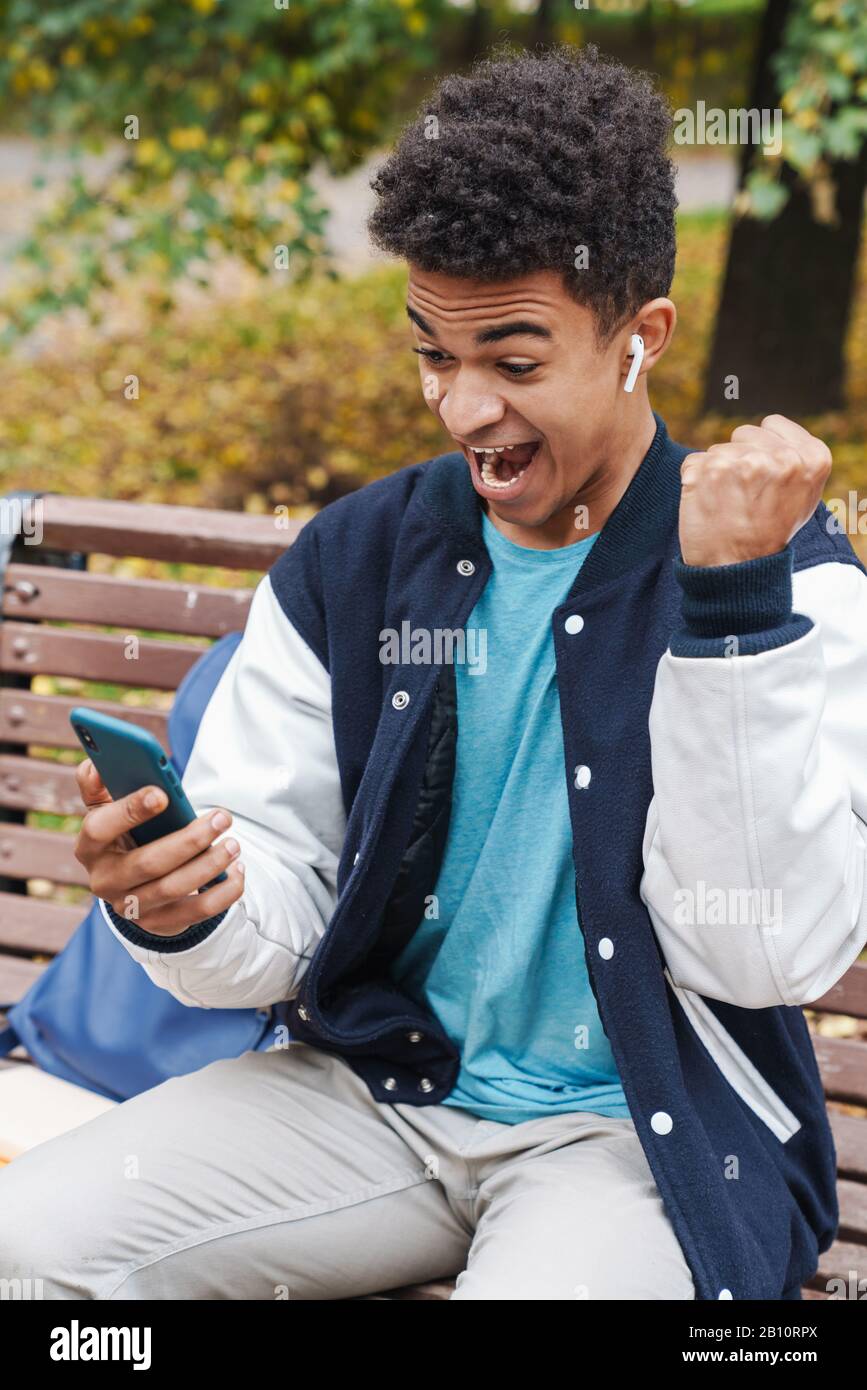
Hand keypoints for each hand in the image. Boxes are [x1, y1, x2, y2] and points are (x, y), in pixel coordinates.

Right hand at [73, 758, 245, 935]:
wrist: (134, 882)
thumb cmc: (126, 832)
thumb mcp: (108, 808)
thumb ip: (99, 784)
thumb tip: (95, 765)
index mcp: (89, 846)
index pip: (101, 828)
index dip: (129, 811)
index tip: (162, 794)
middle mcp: (104, 881)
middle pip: (147, 863)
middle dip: (189, 840)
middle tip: (222, 818)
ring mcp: (131, 906)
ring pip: (173, 888)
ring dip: (209, 865)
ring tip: (234, 843)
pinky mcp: (159, 924)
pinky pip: (196, 912)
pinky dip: (222, 893)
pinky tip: (238, 871)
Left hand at [678, 415, 831, 566]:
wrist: (737, 570)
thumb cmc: (768, 534)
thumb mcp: (803, 496)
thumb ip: (796, 458)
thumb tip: (771, 428)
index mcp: (812, 458)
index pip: (772, 424)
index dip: (762, 448)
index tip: (763, 477)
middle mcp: (782, 457)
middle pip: (743, 433)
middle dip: (739, 457)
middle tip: (744, 495)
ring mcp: (744, 462)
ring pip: (718, 449)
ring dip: (717, 471)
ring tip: (728, 503)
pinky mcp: (708, 470)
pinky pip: (693, 461)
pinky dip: (694, 479)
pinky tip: (708, 504)